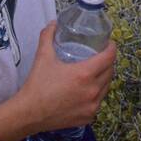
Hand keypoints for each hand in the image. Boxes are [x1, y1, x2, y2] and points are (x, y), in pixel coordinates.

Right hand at [16, 19, 117, 135]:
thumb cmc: (37, 85)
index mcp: (85, 74)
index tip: (108, 43)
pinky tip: (87, 90)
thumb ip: (48, 36)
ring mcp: (92, 106)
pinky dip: (96, 94)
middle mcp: (92, 90)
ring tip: (95, 72)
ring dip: (103, 78)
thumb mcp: (43, 57)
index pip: (109, 57)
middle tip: (99, 56)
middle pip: (110, 71)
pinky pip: (98, 102)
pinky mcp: (88, 117)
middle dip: (108, 62)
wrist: (28, 114)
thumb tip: (53, 24)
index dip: (111, 47)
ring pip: (106, 87)